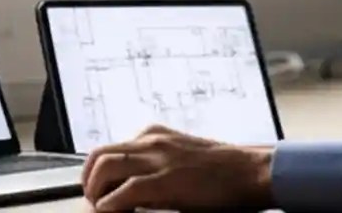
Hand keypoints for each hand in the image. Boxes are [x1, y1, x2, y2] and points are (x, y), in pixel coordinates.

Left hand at [81, 124, 274, 211]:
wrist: (252, 171)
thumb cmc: (224, 170)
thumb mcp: (182, 156)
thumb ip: (158, 163)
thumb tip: (134, 185)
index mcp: (155, 135)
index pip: (111, 148)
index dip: (97, 171)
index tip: (99, 190)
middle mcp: (152, 141)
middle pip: (100, 154)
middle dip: (89, 180)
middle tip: (92, 200)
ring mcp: (158, 159)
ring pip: (106, 167)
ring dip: (96, 191)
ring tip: (100, 208)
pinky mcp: (166, 181)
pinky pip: (126, 191)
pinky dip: (111, 205)